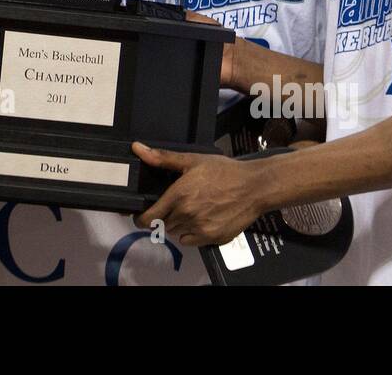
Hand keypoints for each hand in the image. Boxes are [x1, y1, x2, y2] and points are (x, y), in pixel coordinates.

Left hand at [132, 142, 263, 245]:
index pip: (148, 218)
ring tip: (188, 210)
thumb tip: (138, 149)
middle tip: (173, 205)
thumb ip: (163, 158)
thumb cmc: (224, 171)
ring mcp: (200, 229)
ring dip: (176, 225)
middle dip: (163, 216)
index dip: (141, 218)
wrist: (254, 187)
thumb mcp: (192, 160)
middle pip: (162, 225)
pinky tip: (199, 220)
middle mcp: (187, 215)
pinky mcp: (212, 238)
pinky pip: (190, 241)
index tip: (141, 214)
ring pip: (176, 233)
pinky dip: (190, 234)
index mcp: (178, 196)